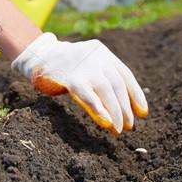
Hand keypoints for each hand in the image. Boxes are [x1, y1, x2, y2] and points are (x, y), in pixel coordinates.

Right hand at [11, 32, 148, 134]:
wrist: (37, 55)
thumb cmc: (65, 67)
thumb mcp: (86, 68)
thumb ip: (101, 80)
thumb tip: (122, 109)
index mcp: (102, 53)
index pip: (125, 74)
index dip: (135, 94)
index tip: (143, 112)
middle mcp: (96, 57)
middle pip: (117, 84)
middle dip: (125, 107)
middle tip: (129, 125)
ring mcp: (83, 66)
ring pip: (106, 89)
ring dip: (115, 111)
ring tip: (119, 129)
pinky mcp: (69, 77)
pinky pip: (87, 95)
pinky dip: (99, 109)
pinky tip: (106, 121)